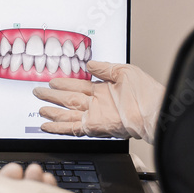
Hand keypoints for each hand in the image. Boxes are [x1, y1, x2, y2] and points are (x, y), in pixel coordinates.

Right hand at [32, 60, 164, 142]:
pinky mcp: (94, 127)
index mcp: (104, 89)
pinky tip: (47, 125)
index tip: (52, 81)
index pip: (78, 86)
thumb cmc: (146, 92)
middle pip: (69, 99)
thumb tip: (89, 64)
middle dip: (53, 97)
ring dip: (53, 112)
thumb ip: (104, 68)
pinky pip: (71, 127)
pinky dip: (58, 127)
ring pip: (67, 113)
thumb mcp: (125, 71)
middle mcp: (97, 103)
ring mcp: (94, 115)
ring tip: (40, 109)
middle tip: (38, 92)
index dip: (64, 83)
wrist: (155, 112)